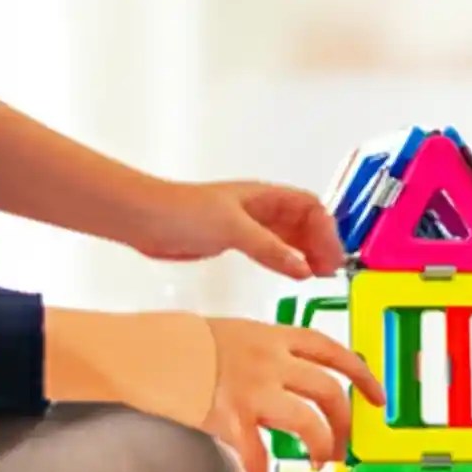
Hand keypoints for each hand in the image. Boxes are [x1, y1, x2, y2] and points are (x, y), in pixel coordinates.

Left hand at [133, 181, 344, 279]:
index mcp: (266, 196)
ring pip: (291, 237)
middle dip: (321, 244)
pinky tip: (294, 274)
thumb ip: (271, 249)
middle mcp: (262, 208)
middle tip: (328, 271)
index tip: (329, 258)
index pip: (311, 208)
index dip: (325, 231)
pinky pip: (273, 249)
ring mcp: (249, 225)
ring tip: (318, 275)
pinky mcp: (235, 241)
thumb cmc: (184, 212)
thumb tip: (304, 269)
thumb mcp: (234, 229)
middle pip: (306, 222)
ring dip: (308, 253)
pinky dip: (287, 260)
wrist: (142, 218)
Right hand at [201, 318, 384, 471]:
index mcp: (276, 337)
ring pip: (308, 421)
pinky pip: (255, 450)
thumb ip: (273, 357)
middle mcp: (271, 361)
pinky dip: (260, 469)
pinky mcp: (228, 415)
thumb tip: (296, 388)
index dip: (363, 376)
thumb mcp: (241, 335)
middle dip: (343, 423)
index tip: (377, 397)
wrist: (144, 349)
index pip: (335, 353)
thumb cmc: (189, 343)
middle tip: (342, 445)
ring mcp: (252, 388)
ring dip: (320, 446)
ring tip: (317, 462)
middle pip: (329, 392)